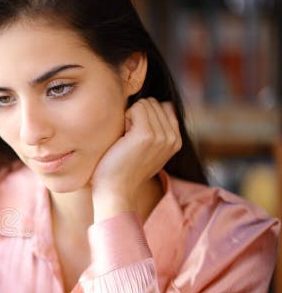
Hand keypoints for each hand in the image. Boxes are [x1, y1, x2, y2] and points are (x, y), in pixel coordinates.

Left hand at [90, 98, 181, 219]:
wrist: (116, 189)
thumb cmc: (124, 168)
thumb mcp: (149, 150)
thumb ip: (159, 131)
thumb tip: (162, 105)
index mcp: (176, 141)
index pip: (165, 107)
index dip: (146, 116)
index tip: (137, 137)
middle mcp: (173, 138)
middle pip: (154, 103)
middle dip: (138, 115)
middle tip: (129, 139)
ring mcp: (161, 136)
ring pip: (145, 103)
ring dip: (130, 116)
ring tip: (126, 139)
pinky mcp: (147, 134)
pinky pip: (137, 107)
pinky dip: (125, 117)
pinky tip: (123, 136)